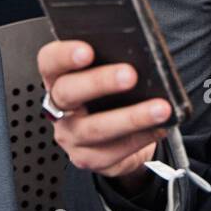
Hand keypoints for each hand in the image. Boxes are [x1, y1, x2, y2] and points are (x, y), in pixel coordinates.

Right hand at [36, 40, 172, 192]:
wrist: (116, 136)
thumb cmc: (112, 96)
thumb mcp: (109, 72)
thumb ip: (115, 57)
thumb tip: (141, 50)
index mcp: (59, 77)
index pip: (50, 62)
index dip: (64, 55)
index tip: (87, 50)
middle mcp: (59, 108)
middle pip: (69, 93)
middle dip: (100, 82)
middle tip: (130, 75)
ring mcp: (70, 136)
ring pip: (95, 128)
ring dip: (131, 117)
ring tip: (160, 108)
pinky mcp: (87, 159)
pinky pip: (114, 151)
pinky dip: (141, 138)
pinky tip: (159, 127)